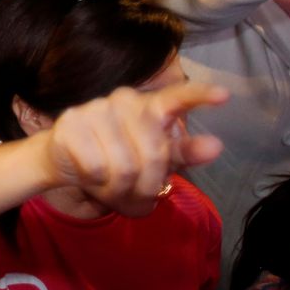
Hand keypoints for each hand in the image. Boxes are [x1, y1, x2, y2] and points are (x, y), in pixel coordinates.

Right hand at [42, 81, 228, 216]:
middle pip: (153, 155)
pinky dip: (95, 182)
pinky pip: (96, 168)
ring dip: (119, 189)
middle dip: (146, 186)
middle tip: (136, 193)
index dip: (200, 96)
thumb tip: (215, 145)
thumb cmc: (117, 162)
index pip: (178, 97)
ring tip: (110, 184)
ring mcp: (96, 108)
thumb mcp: (156, 163)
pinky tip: (89, 174)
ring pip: (123, 167)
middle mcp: (125, 101)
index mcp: (151, 107)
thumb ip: (185, 153)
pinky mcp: (72, 122)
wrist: (65, 160)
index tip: (224, 96)